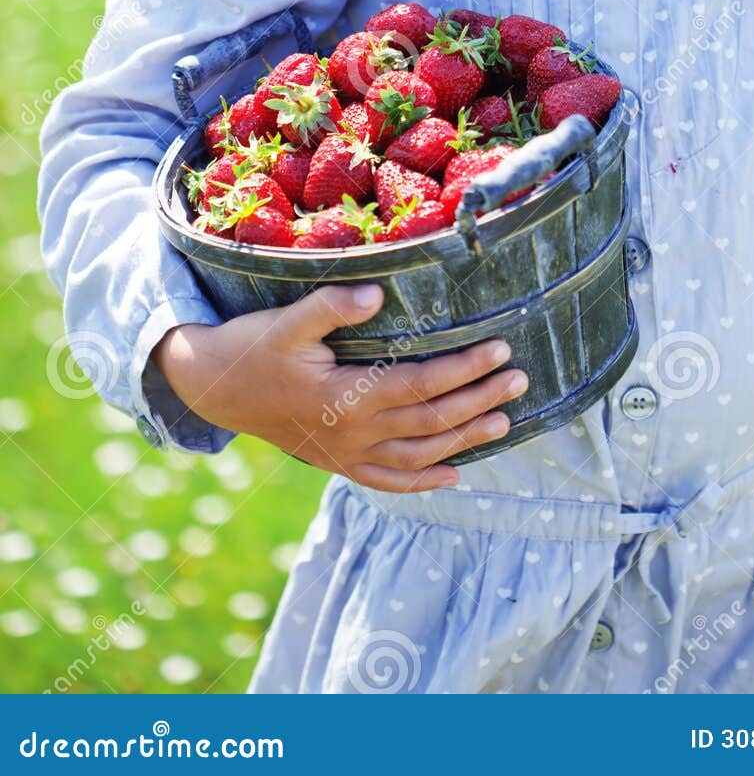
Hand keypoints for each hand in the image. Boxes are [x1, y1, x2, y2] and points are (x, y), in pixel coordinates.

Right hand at [151, 285, 528, 491]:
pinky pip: (387, 481)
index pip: (421, 384)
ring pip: (418, 455)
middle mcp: (353, 433)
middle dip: (479, 400)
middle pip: (431, 421)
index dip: (464, 369)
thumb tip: (376, 294)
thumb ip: (331, 308)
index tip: (500, 349)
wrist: (213, 388)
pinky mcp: (337, 463)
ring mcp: (345, 455)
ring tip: (505, 421)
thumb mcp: (287, 320)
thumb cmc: (253, 348)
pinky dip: (422, 482)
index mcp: (346, 396)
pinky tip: (454, 476)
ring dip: (464, 440)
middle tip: (519, 378)